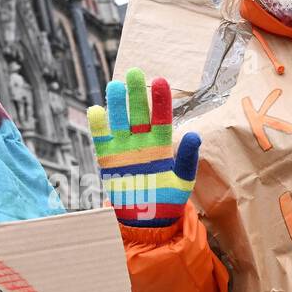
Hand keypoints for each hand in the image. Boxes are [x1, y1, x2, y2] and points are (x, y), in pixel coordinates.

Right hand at [88, 69, 199, 227]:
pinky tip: (96, 110)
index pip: (161, 117)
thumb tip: (196, 135)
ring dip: (116, 104)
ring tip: (115, 86)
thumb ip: (188, 159)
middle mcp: (142, 142)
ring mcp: (124, 149)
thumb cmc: (168, 199)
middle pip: (138, 113)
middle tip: (134, 72)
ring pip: (119, 121)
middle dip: (136, 93)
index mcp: (162, 144)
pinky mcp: (108, 159)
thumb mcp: (182, 180)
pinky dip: (98, 126)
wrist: (146, 219)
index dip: (160, 100)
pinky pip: (102, 140)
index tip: (160, 81)